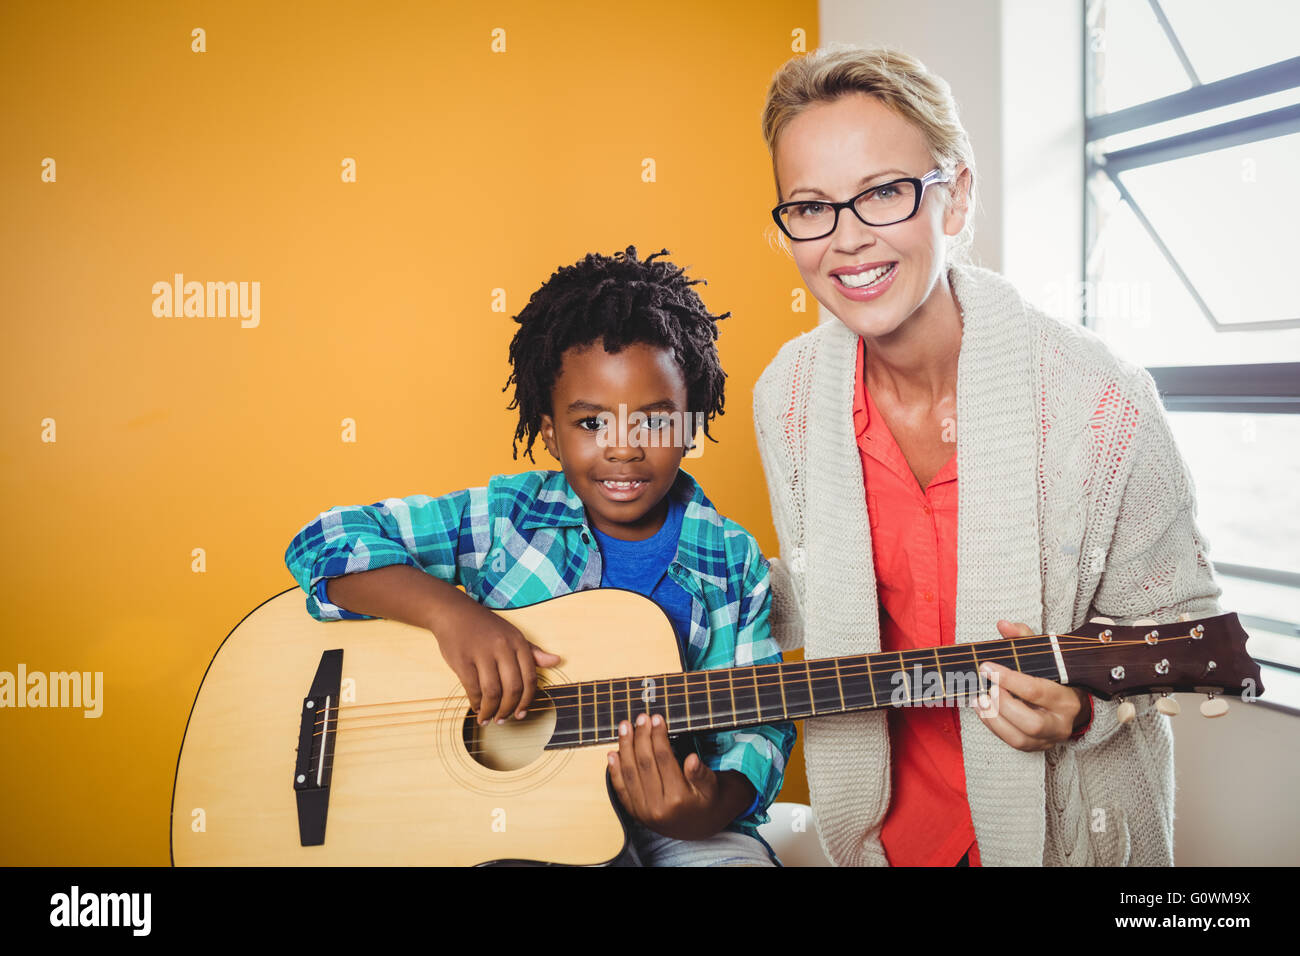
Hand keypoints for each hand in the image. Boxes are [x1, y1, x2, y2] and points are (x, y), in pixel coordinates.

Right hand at [429, 596, 559, 725]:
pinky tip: (476, 707)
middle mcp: (502, 647)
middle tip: (503, 719)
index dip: (527, 701)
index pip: (530, 678)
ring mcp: (481, 653)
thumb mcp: (512, 634)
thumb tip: (557, 661)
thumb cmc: (485, 626)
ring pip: (492, 692)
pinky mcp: (462, 660)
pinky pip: (472, 688)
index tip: (521, 714)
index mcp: (517, 642)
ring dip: (491, 710)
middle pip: (512, 688)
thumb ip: (533, 652)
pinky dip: (476, 703)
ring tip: (488, 718)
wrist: (453, 612)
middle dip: (509, 710)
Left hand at [607, 713, 750, 840]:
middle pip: (645, 764)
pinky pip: (621, 789)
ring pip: (629, 774)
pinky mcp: (634, 814)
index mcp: (679, 799)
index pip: (664, 760)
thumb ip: (701, 774)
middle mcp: (658, 808)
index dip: (659, 736)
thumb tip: (692, 760)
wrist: (699, 827)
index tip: (657, 719)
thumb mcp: (712, 787)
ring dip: (625, 747)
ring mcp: (643, 812)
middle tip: (641, 718)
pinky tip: (613, 752)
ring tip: (625, 727)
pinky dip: (614, 770)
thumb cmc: (706, 801)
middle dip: (641, 737)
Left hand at [973, 620, 1090, 751]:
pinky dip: (993, 726)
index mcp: (1066, 698)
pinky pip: (1012, 743)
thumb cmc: (1054, 677)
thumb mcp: (1044, 655)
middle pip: (1031, 722)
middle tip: (987, 687)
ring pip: (1019, 738)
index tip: (986, 666)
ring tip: (980, 698)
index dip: (1008, 678)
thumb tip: (1003, 625)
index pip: (1036, 690)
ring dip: (993, 718)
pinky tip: (982, 709)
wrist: (1072, 704)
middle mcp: (1061, 723)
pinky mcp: (1036, 747)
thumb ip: (1024, 637)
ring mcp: (1049, 739)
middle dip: (1003, 704)